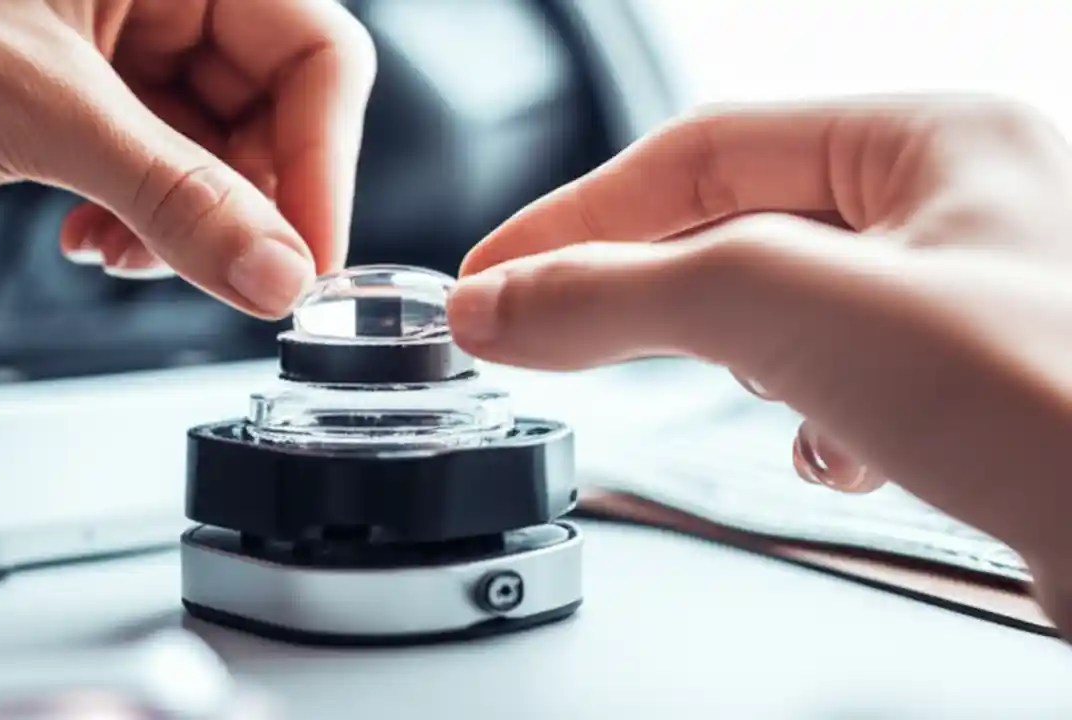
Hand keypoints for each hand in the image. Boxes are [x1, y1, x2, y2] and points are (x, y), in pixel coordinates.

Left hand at [0, 0, 375, 317]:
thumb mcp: (34, 110)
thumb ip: (174, 196)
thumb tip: (280, 273)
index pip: (315, 56)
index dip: (321, 165)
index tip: (307, 261)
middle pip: (274, 112)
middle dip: (248, 206)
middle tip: (230, 277)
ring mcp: (114, 46)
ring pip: (216, 152)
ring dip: (191, 225)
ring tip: (131, 257)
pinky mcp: (76, 99)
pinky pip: (157, 168)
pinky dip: (144, 221)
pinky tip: (96, 240)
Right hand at [447, 97, 1071, 632]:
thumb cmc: (1058, 405)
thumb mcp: (787, 307)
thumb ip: (619, 294)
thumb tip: (498, 303)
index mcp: (929, 138)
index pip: (696, 153)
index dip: (575, 214)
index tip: (489, 278)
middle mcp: (956, 209)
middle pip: (736, 229)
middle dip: (654, 294)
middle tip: (554, 341)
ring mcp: (969, 306)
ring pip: (785, 311)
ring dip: (746, 363)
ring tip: (768, 400)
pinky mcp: (975, 398)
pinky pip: (842, 382)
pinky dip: (813, 419)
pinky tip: (844, 454)